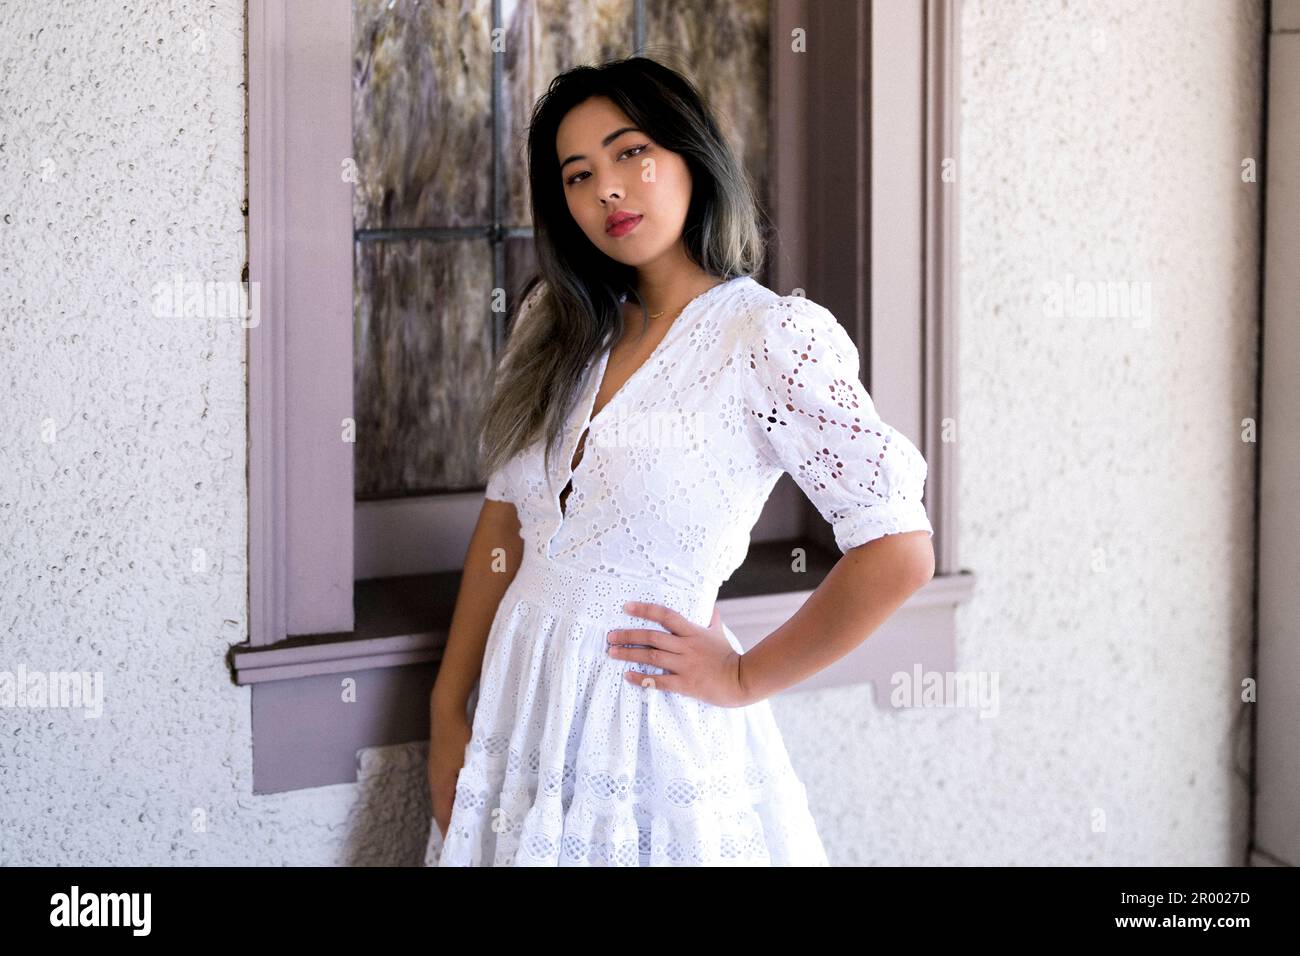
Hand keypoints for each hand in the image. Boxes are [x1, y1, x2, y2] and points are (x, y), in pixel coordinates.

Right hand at [427, 708, 471, 839]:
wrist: (446, 711)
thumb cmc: (457, 736)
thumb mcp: (468, 760)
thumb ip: (473, 781)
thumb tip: (479, 800)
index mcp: (440, 784)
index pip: (442, 815)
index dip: (449, 831)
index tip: (456, 844)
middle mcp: (436, 781)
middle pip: (442, 808)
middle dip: (452, 823)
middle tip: (466, 836)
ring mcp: (438, 772)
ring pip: (446, 797)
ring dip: (455, 809)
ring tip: (468, 820)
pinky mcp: (442, 764)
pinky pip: (449, 786)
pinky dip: (456, 796)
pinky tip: (468, 795)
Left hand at [607, 601, 749, 707]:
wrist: (742, 679)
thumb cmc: (729, 656)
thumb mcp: (719, 633)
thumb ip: (712, 620)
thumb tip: (712, 607)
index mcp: (693, 632)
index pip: (666, 616)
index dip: (645, 610)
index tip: (626, 607)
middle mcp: (686, 646)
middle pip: (652, 637)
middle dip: (628, 636)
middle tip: (610, 636)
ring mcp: (685, 665)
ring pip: (652, 657)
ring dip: (629, 654)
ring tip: (612, 653)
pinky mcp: (686, 684)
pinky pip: (659, 681)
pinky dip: (642, 679)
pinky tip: (627, 676)